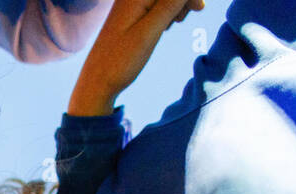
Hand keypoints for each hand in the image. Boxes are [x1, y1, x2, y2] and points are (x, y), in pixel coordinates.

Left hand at [68, 0, 204, 115]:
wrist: (97, 83)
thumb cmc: (121, 61)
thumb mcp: (150, 31)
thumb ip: (170, 4)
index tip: (199, 9)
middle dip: (181, 1)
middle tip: (180, 21)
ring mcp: (129, 5)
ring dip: (174, 7)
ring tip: (170, 27)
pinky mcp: (130, 15)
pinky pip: (155, 5)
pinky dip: (164, 13)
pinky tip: (163, 27)